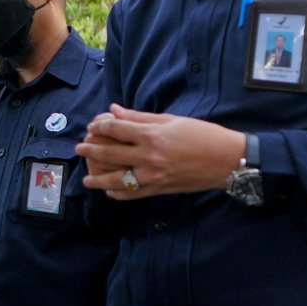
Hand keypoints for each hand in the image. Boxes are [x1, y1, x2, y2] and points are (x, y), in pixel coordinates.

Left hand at [75, 104, 244, 199]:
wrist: (227, 160)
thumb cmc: (202, 134)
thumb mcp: (171, 120)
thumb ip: (140, 117)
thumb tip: (114, 110)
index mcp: (152, 136)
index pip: (116, 130)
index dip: (100, 127)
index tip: (92, 126)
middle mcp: (149, 157)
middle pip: (110, 154)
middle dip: (91, 151)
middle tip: (79, 149)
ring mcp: (153, 177)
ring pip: (117, 180)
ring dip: (98, 180)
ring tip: (86, 179)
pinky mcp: (160, 190)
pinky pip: (133, 194)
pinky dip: (119, 194)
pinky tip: (110, 192)